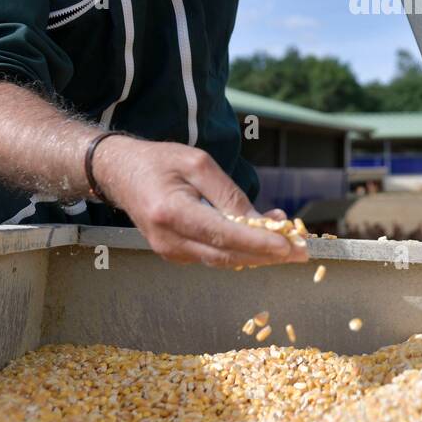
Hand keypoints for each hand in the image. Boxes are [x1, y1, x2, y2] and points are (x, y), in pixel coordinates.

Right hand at [94, 136, 307, 266]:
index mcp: (171, 212)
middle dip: (267, 255)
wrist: (120, 173)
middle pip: (226, 255)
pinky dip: (241, 250)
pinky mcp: (174, 254)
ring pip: (222, 260)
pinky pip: (213, 256)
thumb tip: (263, 220)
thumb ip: (229, 194)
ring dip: (258, 255)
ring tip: (290, 245)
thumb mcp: (198, 164)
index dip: (259, 242)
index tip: (289, 246)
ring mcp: (169, 251)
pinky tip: (263, 239)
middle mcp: (168, 239)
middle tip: (302, 251)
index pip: (223, 234)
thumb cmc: (160, 161)